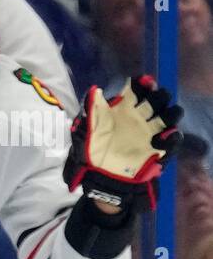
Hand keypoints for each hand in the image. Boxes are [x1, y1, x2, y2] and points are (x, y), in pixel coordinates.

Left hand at [65, 75, 182, 212]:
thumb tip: (95, 90)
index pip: (137, 91)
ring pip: (169, 117)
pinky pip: (172, 141)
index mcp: (123, 109)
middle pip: (157, 100)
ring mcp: (150, 132)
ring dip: (171, 114)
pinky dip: (171, 138)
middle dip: (160, 96)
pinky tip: (160, 139)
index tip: (143, 82)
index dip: (142, 84)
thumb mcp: (86, 130)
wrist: (98, 176)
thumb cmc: (91, 150)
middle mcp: (139, 118)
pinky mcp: (157, 149)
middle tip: (155, 98)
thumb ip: (91, 110)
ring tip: (165, 116)